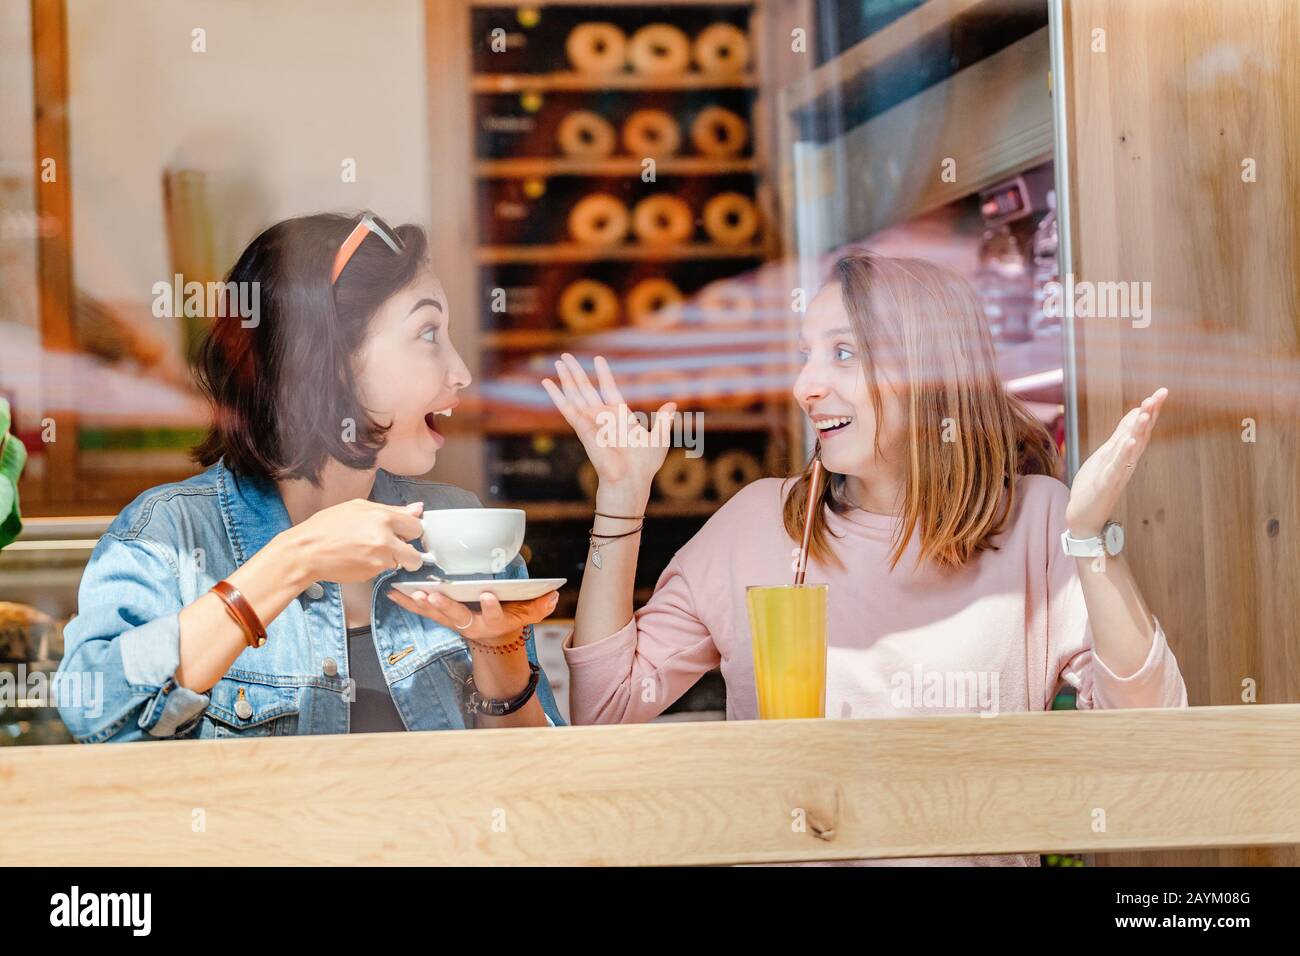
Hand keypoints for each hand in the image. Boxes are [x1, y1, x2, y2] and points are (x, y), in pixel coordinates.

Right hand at [280, 499, 424, 584]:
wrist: (305, 552)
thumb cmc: (327, 527)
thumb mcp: (358, 508)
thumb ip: (392, 510)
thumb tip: (417, 509)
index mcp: (383, 518)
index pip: (417, 527)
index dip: (410, 532)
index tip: (404, 534)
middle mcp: (384, 540)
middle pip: (415, 555)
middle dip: (408, 554)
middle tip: (393, 548)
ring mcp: (378, 560)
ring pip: (398, 564)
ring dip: (389, 560)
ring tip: (367, 551)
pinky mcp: (371, 574)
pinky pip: (382, 572)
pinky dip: (375, 567)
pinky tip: (358, 559)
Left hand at [387, 588, 558, 646]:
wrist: (493, 638)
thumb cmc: (510, 620)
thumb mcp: (529, 615)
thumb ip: (540, 606)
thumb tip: (553, 595)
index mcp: (493, 622)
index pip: (494, 615)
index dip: (491, 606)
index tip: (487, 594)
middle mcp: (471, 624)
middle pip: (458, 616)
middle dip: (446, 606)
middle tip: (434, 595)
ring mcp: (453, 623)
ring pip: (436, 614)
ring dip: (422, 604)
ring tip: (410, 592)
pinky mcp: (441, 618)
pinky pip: (423, 611)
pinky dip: (408, 603)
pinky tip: (394, 593)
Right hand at [541, 353, 675, 501]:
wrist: (631, 479)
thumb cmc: (645, 465)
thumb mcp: (659, 438)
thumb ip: (664, 420)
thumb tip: (672, 405)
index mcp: (620, 416)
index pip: (609, 388)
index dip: (603, 374)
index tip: (598, 359)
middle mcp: (603, 417)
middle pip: (586, 389)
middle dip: (576, 372)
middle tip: (566, 355)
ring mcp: (591, 421)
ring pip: (575, 394)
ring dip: (566, 377)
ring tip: (558, 361)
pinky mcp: (582, 427)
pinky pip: (567, 408)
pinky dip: (556, 395)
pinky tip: (547, 382)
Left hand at [1066, 387, 1167, 537]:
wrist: (1084, 516)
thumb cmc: (1096, 484)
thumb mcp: (1108, 453)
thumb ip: (1122, 434)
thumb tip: (1137, 412)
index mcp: (1126, 454)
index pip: (1141, 428)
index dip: (1151, 410)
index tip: (1162, 392)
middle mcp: (1126, 462)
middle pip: (1140, 435)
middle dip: (1149, 415)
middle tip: (1159, 396)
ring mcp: (1117, 473)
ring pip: (1131, 449)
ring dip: (1138, 431)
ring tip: (1145, 413)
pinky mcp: (1105, 484)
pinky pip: (1116, 467)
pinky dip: (1124, 454)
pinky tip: (1129, 442)